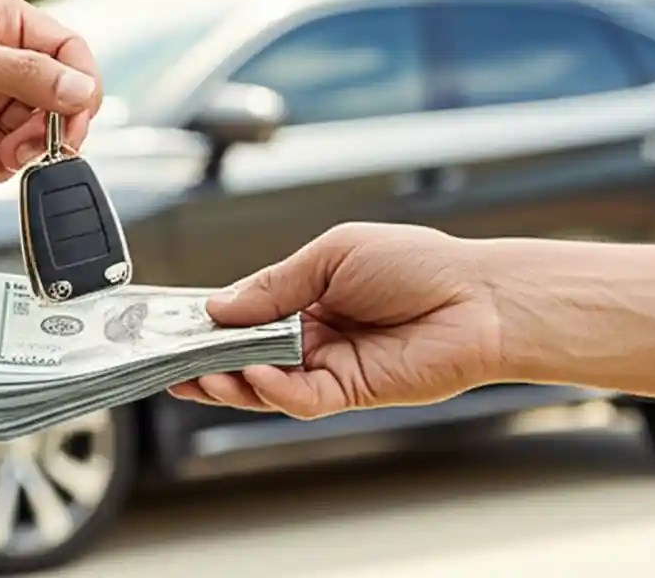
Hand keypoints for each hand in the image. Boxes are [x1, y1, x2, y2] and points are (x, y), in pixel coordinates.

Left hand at [0, 0, 100, 180]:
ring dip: (28, 151)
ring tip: (5, 161)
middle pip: (55, 97)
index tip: (77, 123)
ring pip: (31, 130)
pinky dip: (4, 166)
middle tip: (37, 150)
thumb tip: (82, 92)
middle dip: (53, 127)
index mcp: (1, 19)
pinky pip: (1, 152)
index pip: (67, 52)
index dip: (80, 88)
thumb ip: (24, 76)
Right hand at [169, 223, 504, 418]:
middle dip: (208, 359)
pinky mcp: (351, 392)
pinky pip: (302, 399)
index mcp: (307, 295)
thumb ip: (274, 285)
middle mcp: (313, 334)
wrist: (481, 299)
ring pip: (266, 384)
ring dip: (231, 382)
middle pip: (246, 354)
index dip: (210, 322)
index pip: (245, 313)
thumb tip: (218, 306)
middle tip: (174, 361)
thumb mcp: (331, 255)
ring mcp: (329, 366)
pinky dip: (275, 391)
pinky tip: (258, 375)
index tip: (173, 326)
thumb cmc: (419, 264)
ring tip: (201, 374)